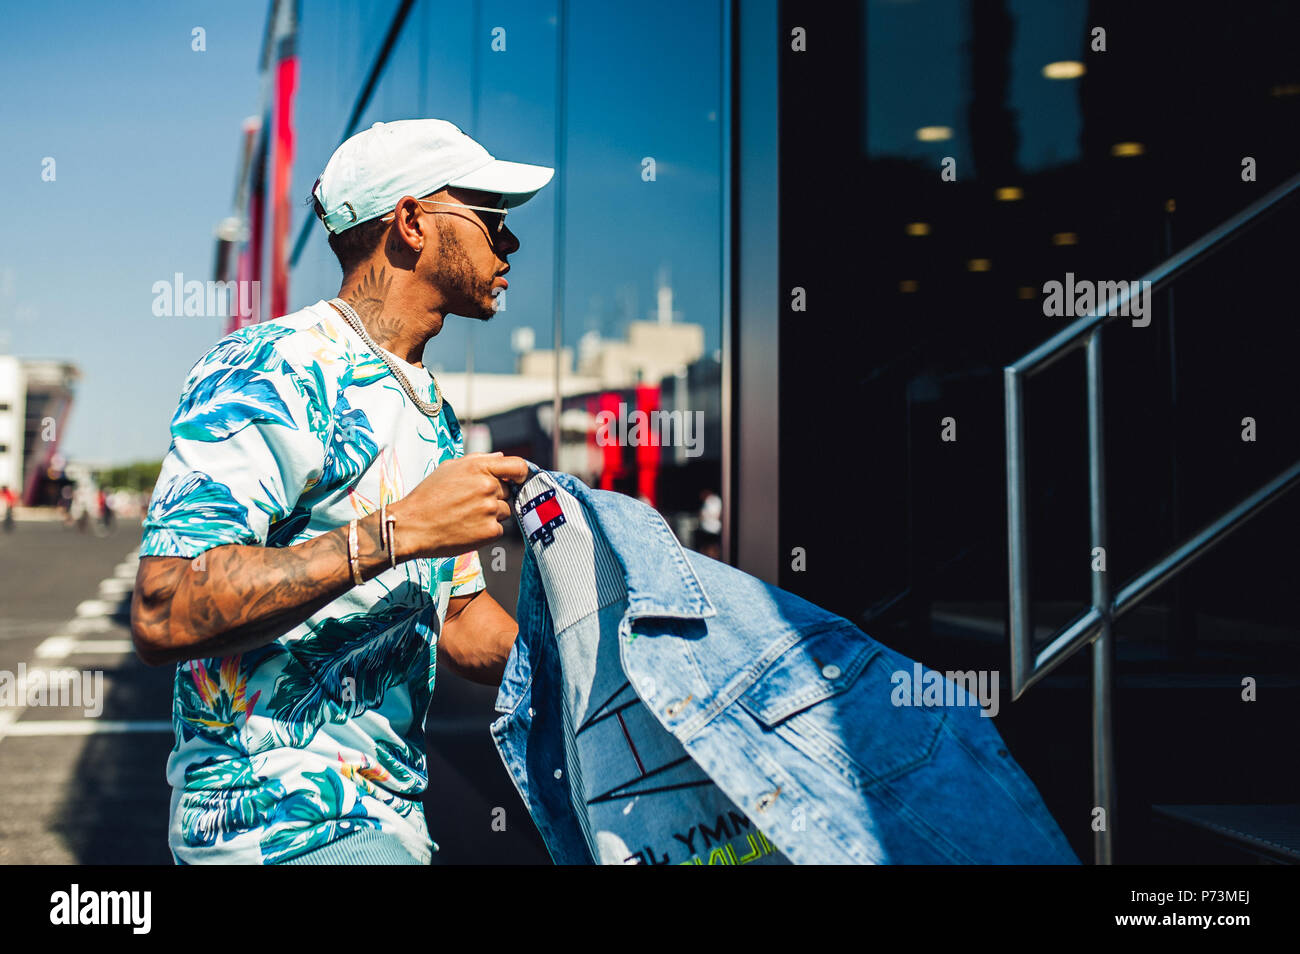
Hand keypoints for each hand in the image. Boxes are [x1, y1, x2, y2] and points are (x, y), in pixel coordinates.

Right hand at [389, 452, 528, 559]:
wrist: (412, 526)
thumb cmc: (428, 496)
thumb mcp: (449, 468)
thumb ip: (478, 460)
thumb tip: (501, 457)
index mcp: (479, 467)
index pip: (517, 466)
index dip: (519, 475)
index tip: (514, 481)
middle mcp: (488, 486)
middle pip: (507, 492)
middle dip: (494, 497)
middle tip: (469, 504)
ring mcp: (490, 510)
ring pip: (504, 511)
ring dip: (490, 515)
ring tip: (465, 516)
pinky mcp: (490, 531)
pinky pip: (498, 529)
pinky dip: (486, 531)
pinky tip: (466, 528)